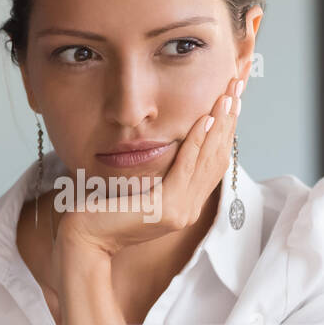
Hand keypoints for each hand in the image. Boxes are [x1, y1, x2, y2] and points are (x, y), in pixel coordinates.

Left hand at [55, 72, 243, 260]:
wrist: (85, 237)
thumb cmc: (103, 209)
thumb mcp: (139, 185)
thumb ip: (159, 169)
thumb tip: (172, 138)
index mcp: (185, 204)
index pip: (214, 161)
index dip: (226, 129)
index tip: (233, 98)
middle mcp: (189, 209)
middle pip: (218, 157)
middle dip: (229, 119)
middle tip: (238, 86)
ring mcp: (181, 211)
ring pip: (208, 161)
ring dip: (220, 125)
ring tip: (228, 97)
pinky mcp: (167, 210)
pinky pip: (186, 169)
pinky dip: (197, 143)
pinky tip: (204, 120)